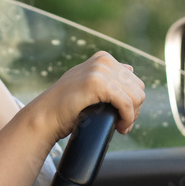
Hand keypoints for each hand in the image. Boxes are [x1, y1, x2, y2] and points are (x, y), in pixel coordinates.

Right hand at [26, 51, 145, 139]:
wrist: (46, 115)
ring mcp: (99, 70)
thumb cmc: (66, 105)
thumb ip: (107, 74)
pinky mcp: (97, 83)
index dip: (132, 102)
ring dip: (132, 116)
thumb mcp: (88, 83)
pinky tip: (120, 127)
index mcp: (103, 58)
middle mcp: (103, 60)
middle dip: (134, 109)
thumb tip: (130, 68)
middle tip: (122, 123)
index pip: (135, 81)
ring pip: (136, 96)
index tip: (122, 116)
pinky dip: (127, 118)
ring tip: (120, 126)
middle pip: (138, 89)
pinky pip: (126, 103)